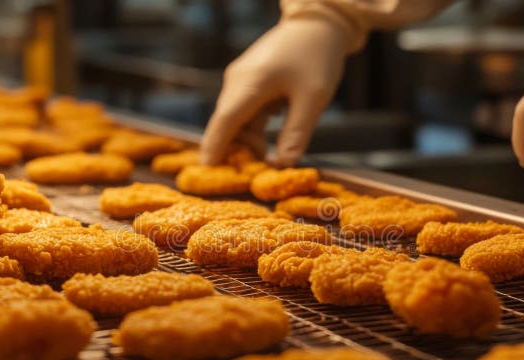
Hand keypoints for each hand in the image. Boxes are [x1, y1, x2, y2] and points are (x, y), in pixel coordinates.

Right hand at [200, 18, 348, 166]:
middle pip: (227, 123)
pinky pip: (243, 110)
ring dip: (249, 140)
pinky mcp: (246, 80)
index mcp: (250, 83)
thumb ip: (296, 134)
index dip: (215, 148)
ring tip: (268, 156)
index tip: (206, 171)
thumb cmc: (317, 58)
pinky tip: (270, 134)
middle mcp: (237, 81)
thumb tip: (283, 165)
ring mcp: (239, 79)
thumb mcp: (314, 99)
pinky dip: (253, 127)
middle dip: (238, 150)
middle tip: (257, 171)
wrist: (316, 25)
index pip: (225, 121)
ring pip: (236, 119)